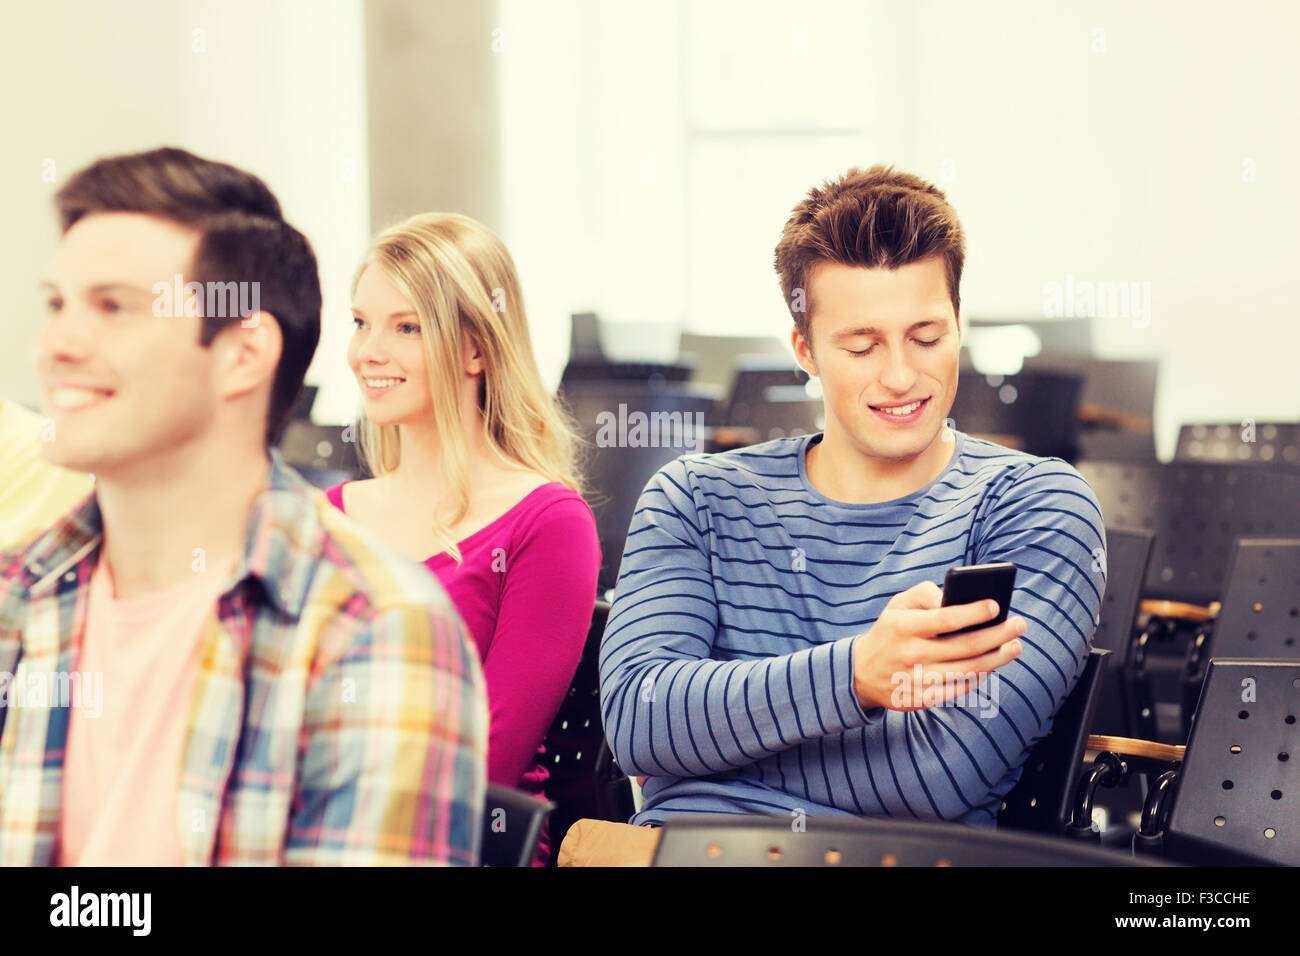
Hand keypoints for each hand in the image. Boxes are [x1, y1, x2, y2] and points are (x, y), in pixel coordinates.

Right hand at [850, 580, 1024, 711]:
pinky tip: (993, 664)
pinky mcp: (924, 699)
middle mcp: (912, 654)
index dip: (974, 612)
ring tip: (1015, 646)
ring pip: (970, 669)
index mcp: (904, 627)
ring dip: (998, 658)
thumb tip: (951, 597)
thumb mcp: (896, 604)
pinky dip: (981, 676)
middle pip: (967, 646)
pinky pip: (961, 688)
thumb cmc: (889, 632)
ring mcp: (919, 680)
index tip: (996, 606)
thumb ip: (923, 593)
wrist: (861, 673)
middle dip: (999, 634)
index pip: (946, 619)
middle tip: (1019, 625)